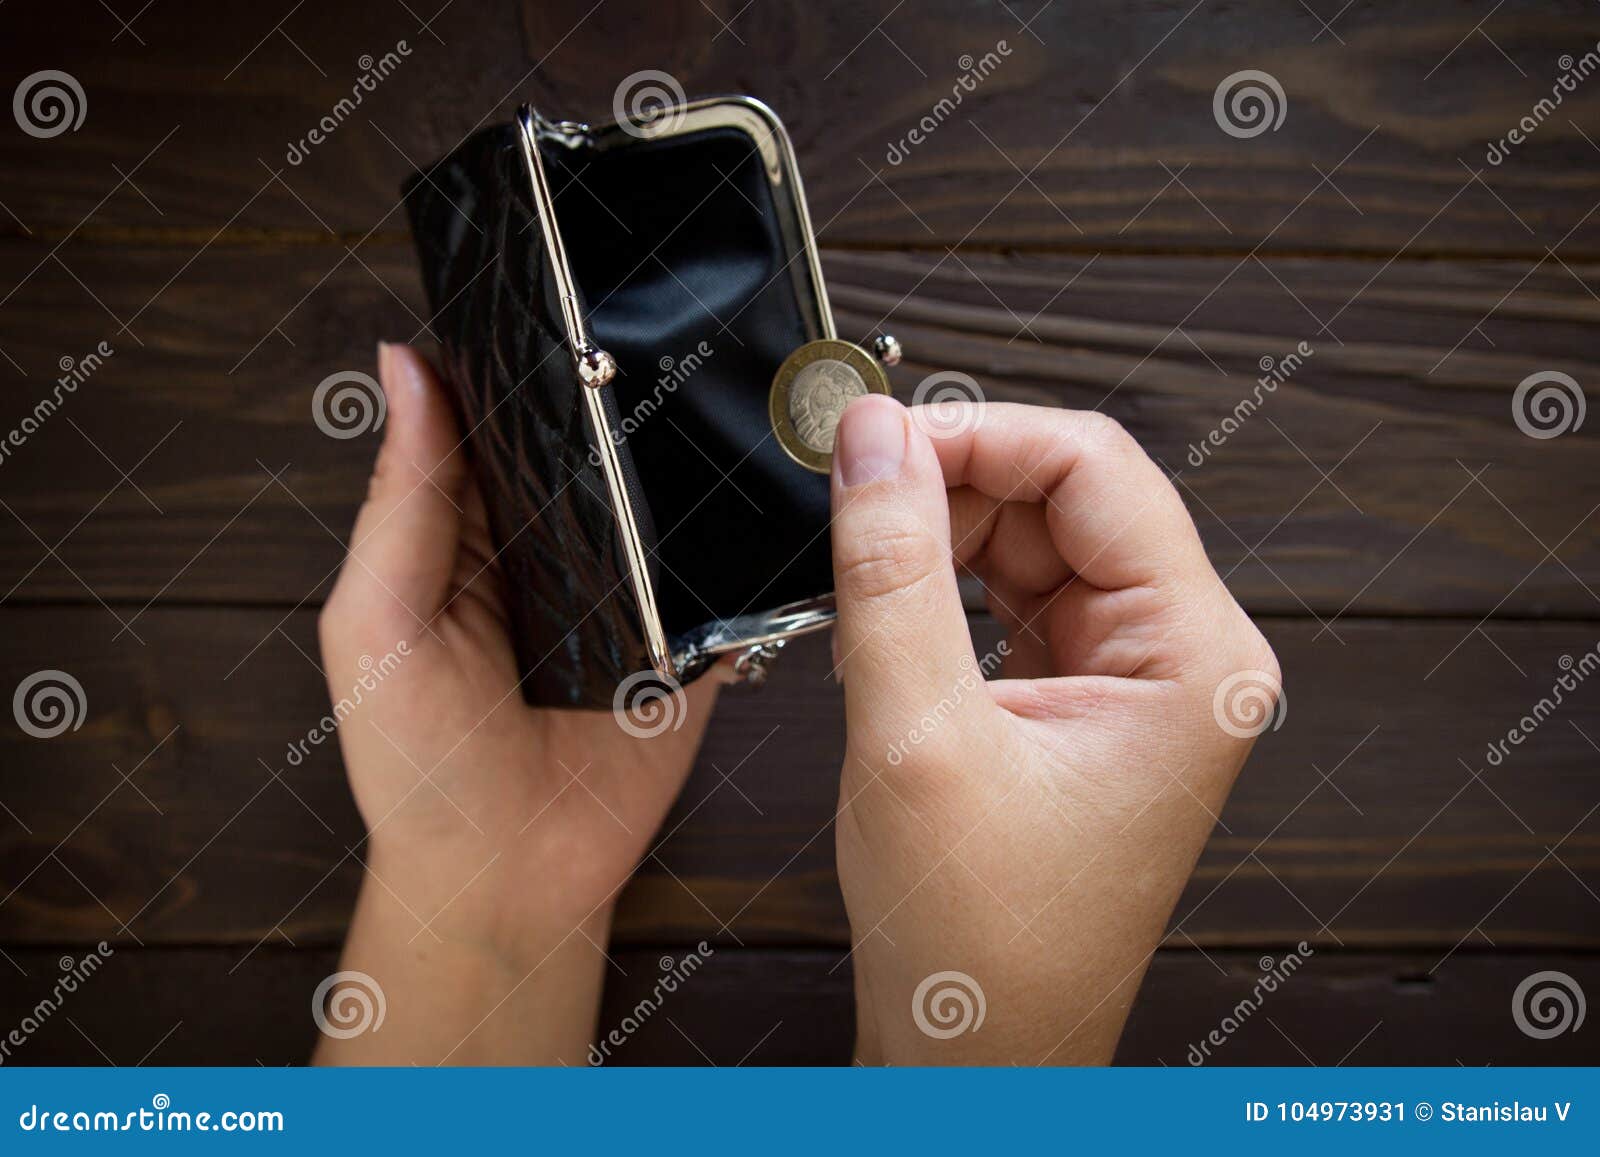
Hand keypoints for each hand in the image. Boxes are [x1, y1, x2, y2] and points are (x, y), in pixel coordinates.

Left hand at [314, 344, 722, 1063]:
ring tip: (735, 372)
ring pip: (668, 495)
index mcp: (470, 526)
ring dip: (692, 453)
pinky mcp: (693, 636)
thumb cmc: (418, 764)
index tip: (559, 270)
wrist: (508, 883)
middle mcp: (555, 544)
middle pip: (596, 440)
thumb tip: (404, 363)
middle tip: (667, 303)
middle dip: (625, 386)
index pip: (499, 410)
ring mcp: (630, 589)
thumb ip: (402, 503)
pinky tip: (777, 483)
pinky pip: (726, 572)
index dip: (519, 347)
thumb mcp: (379, 625)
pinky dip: (745, 537)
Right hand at [828, 395, 1278, 1064]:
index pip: (1095, 466)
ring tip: (864, 571)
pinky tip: (894, 612)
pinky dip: (945, 588)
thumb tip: (873, 440)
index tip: (876, 437)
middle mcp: (1184, 658)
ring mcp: (1134, 680)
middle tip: (851, 492)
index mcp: (1197, 658)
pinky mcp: (1082, 701)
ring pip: (1033, 541)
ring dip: (941, 537)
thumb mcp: (918, 736)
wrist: (979, 1058)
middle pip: (1066, 495)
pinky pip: (1013, 598)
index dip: (978, 433)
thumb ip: (893, 569)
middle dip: (953, 483)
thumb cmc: (982, 942)